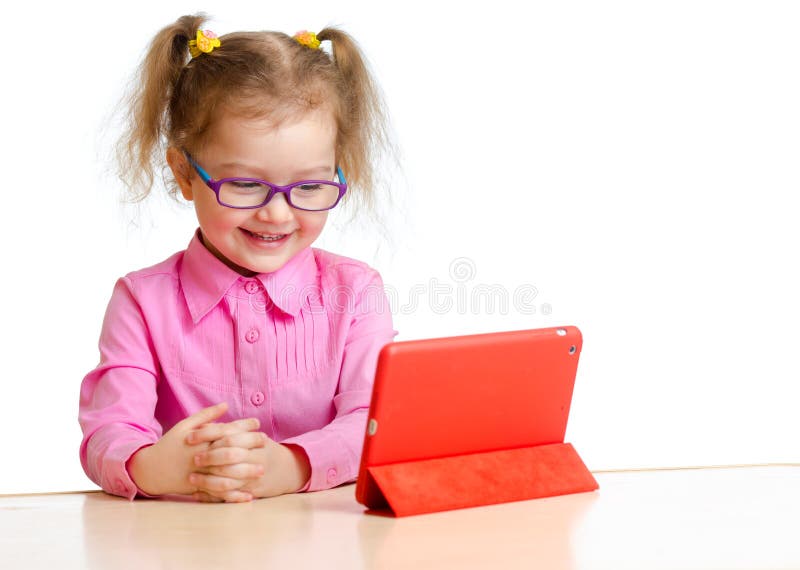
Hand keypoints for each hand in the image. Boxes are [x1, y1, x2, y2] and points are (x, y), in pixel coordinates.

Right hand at [128, 402, 261, 499]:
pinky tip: (248, 496)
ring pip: (225, 474)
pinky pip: (218, 493)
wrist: (151, 470)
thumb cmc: (170, 444)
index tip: (258, 423)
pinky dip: (233, 496)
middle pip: (229, 451)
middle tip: (267, 444)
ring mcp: (199, 473)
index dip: (243, 426)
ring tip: (262, 470)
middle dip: (249, 447)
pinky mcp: (198, 488)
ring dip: (245, 473)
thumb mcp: (184, 426)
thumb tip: (226, 404)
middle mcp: (200, 456)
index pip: (225, 430)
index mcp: (198, 439)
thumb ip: (206, 415)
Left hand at [189, 433, 310, 501]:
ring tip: (192, 479)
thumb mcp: (254, 436)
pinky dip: (213, 496)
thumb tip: (204, 424)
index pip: (228, 435)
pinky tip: (199, 494)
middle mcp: (257, 458)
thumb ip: (232, 430)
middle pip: (229, 456)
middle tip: (194, 459)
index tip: (190, 438)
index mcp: (256, 441)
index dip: (208, 435)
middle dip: (209, 458)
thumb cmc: (264, 450)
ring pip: (228, 479)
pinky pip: (230, 496)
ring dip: (207, 481)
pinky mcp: (252, 493)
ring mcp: (255, 477)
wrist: (288, 470)